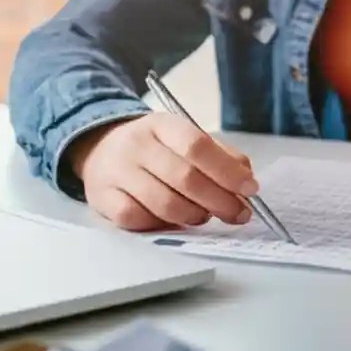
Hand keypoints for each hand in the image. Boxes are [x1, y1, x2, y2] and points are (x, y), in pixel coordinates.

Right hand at [68, 114, 257, 230]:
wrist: (100, 151)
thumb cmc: (154, 150)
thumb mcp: (184, 139)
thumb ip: (219, 155)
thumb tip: (246, 178)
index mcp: (161, 124)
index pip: (197, 146)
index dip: (227, 171)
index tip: (250, 189)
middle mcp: (136, 144)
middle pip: (185, 178)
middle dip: (220, 201)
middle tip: (239, 214)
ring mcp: (117, 172)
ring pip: (164, 204)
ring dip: (194, 216)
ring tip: (204, 216)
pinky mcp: (103, 198)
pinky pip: (138, 220)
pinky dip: (162, 225)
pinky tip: (172, 221)